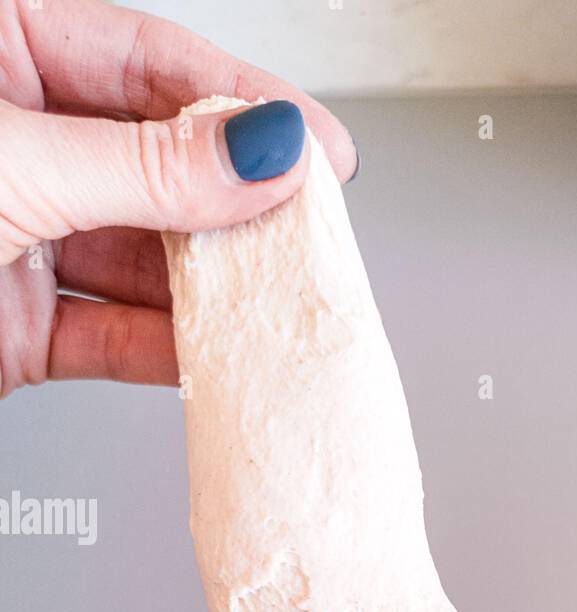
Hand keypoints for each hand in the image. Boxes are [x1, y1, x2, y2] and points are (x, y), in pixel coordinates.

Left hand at [0, 0, 356, 396]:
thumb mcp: (17, 164)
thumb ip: (143, 167)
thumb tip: (258, 153)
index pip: (144, 61)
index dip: (238, 100)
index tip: (314, 141)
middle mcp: (19, 146)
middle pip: (157, 165)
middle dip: (235, 203)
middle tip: (310, 224)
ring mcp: (20, 238)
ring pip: (142, 260)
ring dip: (213, 287)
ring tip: (278, 296)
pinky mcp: (19, 327)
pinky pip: (109, 336)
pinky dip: (166, 351)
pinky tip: (219, 352)